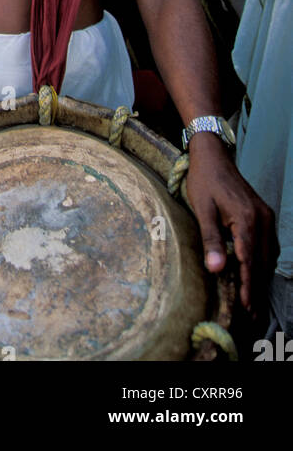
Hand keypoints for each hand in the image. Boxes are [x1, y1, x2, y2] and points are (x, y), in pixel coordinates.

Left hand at [185, 134, 276, 315]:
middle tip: (252, 315)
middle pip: (261, 262)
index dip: (247, 285)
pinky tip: (257, 276)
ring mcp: (265, 217)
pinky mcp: (263, 215)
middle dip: (256, 288)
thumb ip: (211, 239)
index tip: (246, 306)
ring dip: (260, 278)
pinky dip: (262, 263)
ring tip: (254, 303)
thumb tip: (216, 270)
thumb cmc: (204, 181)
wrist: (213, 156)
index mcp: (247, 219)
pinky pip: (268, 245)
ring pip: (267, 256)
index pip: (249, 260)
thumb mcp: (202, 209)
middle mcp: (262, 219)